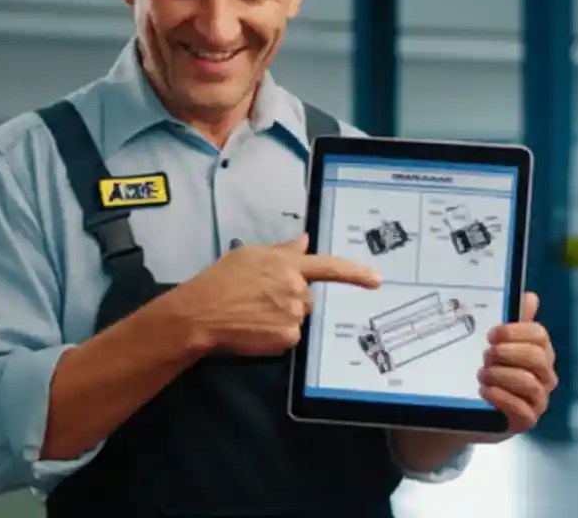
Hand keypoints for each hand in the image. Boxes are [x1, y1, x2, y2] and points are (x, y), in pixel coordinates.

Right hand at [175, 234, 380, 356]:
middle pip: (308, 297)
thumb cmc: (221, 280)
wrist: (201, 313)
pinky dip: (276, 334)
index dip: (356, 273)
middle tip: (261, 298)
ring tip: (254, 313)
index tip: (376, 279)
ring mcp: (293, 315)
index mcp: (288, 265)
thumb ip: (284, 250)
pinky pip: (290, 336)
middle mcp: (296, 289)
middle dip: (291, 298)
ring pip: (298, 317)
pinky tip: (255, 328)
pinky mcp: (287, 337)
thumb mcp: (251, 255)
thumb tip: (306, 241)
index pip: (330, 267)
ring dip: (282, 317)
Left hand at [477, 291, 557, 435]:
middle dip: (507, 354)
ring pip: (529, 383)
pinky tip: (485, 391)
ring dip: (501, 376)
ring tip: (482, 375)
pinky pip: (522, 409)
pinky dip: (501, 397)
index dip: (515, 332)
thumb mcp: (500, 345)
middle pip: (537, 358)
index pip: (539, 335)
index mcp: (541, 352)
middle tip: (486, 356)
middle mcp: (545, 376)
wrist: (474, 408)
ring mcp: (539, 400)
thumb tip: (531, 297)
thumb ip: (515, 322)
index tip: (491, 335)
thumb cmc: (492, 372)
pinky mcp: (528, 421)